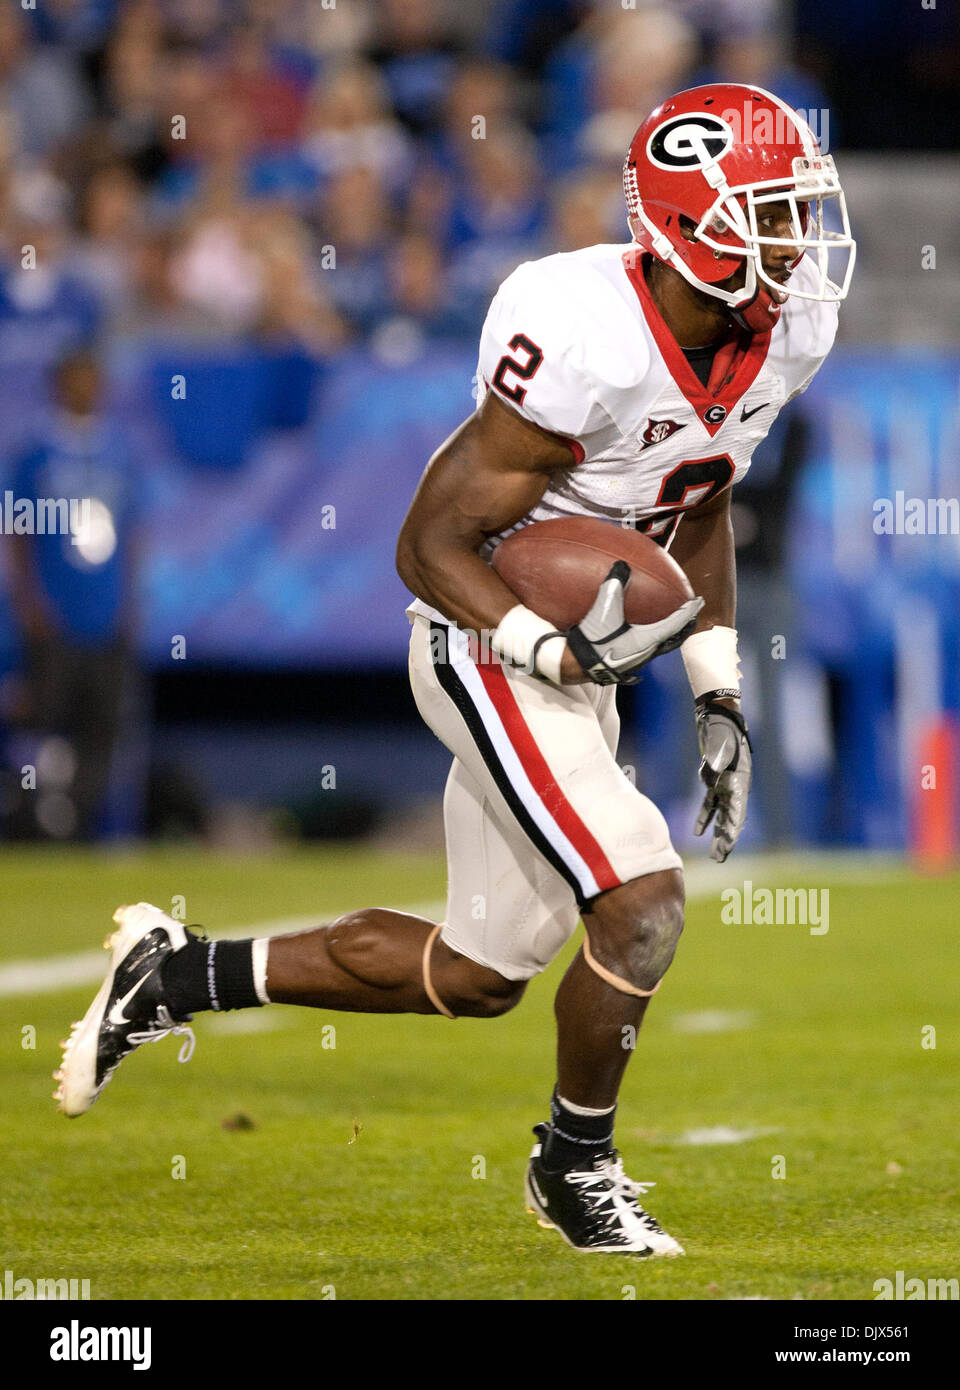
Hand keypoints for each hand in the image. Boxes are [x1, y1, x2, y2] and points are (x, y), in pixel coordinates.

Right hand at [565, 561, 703, 685]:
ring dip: (672, 634)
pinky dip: (655, 638)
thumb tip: (621, 565)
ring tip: (674, 623)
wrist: (577, 666)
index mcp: (649, 639)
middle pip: (674, 638)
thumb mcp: (603, 610)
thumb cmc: (594, 641)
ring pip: (663, 646)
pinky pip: (649, 648)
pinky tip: (644, 633)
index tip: (699, 602)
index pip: (676, 623)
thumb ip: (613, 586)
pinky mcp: (628, 662)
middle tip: (692, 614)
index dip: (688, 612)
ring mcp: (639, 659)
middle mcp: (648, 652)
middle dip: (684, 625)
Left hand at [694, 701, 751, 861]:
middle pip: (731, 818)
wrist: (718, 715)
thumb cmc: (721, 729)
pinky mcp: (714, 780)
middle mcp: (735, 786)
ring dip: (717, 834)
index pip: (737, 811)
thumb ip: (714, 760)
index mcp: (739, 780)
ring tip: (715, 854)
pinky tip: (697, 832)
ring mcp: (725, 784)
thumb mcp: (718, 742)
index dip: (732, 829)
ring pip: (721, 815)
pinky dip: (705, 818)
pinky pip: (710, 804)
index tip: (728, 845)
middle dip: (726, 839)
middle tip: (720, 858)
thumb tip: (710, 777)